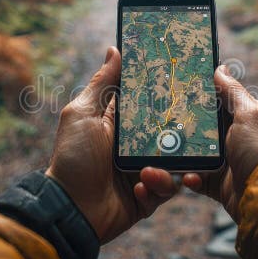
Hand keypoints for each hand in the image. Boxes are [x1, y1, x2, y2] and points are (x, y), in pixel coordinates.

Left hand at [46, 47, 178, 242]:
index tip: (184, 81)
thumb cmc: (72, 158)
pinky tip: (140, 187)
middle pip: (170, 131)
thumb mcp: (83, 114)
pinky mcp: (149, 196)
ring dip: (164, 167)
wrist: (70, 209)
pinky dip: (156, 188)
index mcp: (121, 122)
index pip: (151, 102)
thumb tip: (114, 49)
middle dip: (179, 132)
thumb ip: (102, 84)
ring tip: (146, 172)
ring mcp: (144, 170)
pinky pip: (166, 189)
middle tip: (186, 127)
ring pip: (174, 162)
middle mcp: (136, 145)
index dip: (166, 92)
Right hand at [183, 65, 257, 221]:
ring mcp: (226, 162)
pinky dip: (190, 177)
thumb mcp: (249, 114)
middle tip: (163, 118)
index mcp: (247, 119)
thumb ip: (233, 92)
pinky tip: (188, 175)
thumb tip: (220, 68)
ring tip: (168, 150)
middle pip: (203, 127)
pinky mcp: (217, 183)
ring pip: (195, 153)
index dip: (202, 94)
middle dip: (185, 125)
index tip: (178, 88)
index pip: (221, 102)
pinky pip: (196, 177)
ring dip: (183, 154)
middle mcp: (236, 139)